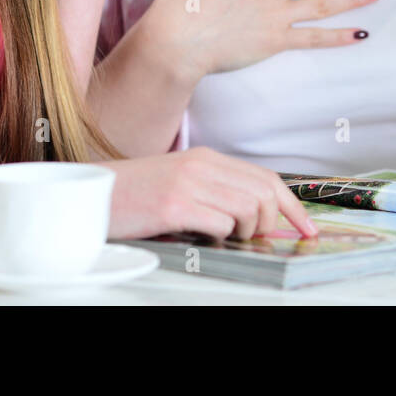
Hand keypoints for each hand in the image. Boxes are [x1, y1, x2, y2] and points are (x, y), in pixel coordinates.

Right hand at [103, 147, 317, 240]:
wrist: (89, 197)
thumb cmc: (134, 197)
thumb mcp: (180, 182)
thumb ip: (215, 190)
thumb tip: (255, 216)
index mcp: (207, 158)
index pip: (266, 177)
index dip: (292, 205)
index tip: (306, 227)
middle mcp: (202, 165)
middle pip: (265, 194)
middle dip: (271, 223)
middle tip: (254, 237)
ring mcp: (189, 184)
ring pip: (249, 210)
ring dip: (244, 231)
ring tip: (221, 235)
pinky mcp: (175, 205)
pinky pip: (221, 224)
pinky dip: (220, 236)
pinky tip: (199, 234)